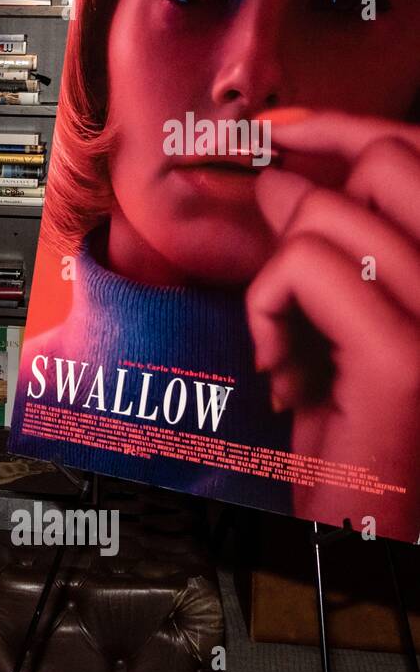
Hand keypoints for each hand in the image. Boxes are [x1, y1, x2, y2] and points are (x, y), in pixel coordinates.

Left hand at [248, 108, 419, 531]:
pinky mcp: (407, 356)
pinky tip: (281, 372)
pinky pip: (304, 268)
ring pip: (331, 218)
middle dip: (305, 189)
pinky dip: (266, 309)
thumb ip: (333, 253)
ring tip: (288, 348)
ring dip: (280, 280)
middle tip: (273, 250)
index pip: (419, 155)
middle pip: (388, 161)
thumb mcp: (339, 330)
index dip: (344, 125)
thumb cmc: (355, 444)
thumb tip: (283, 177)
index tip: (280, 126)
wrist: (371, 545)